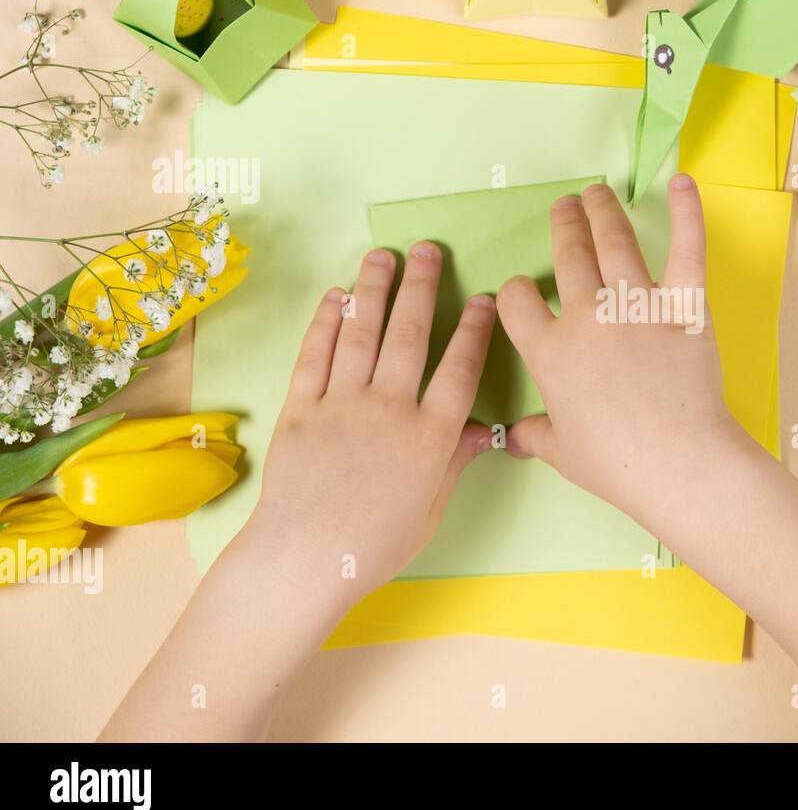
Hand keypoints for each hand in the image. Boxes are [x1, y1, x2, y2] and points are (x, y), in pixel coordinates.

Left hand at [241, 242, 495, 604]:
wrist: (305, 559)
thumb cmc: (374, 546)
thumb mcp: (430, 510)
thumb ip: (453, 462)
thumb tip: (481, 430)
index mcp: (430, 437)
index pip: (460, 368)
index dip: (475, 329)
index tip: (484, 299)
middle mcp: (390, 410)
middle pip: (411, 335)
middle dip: (422, 287)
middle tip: (429, 250)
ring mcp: (342, 405)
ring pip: (363, 333)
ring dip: (374, 289)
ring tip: (383, 255)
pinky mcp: (301, 409)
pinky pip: (316, 355)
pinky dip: (326, 322)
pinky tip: (336, 296)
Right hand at [496, 175, 750, 526]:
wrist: (679, 463)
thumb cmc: (617, 465)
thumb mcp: (561, 453)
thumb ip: (534, 435)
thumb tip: (513, 437)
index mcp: (549, 353)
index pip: (516, 302)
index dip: (515, 292)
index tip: (522, 290)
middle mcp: (587, 319)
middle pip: (567, 256)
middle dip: (562, 226)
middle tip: (564, 207)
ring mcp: (636, 308)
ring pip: (613, 242)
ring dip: (601, 210)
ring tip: (596, 192)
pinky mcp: (684, 308)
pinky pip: (686, 251)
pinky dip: (687, 213)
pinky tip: (682, 183)